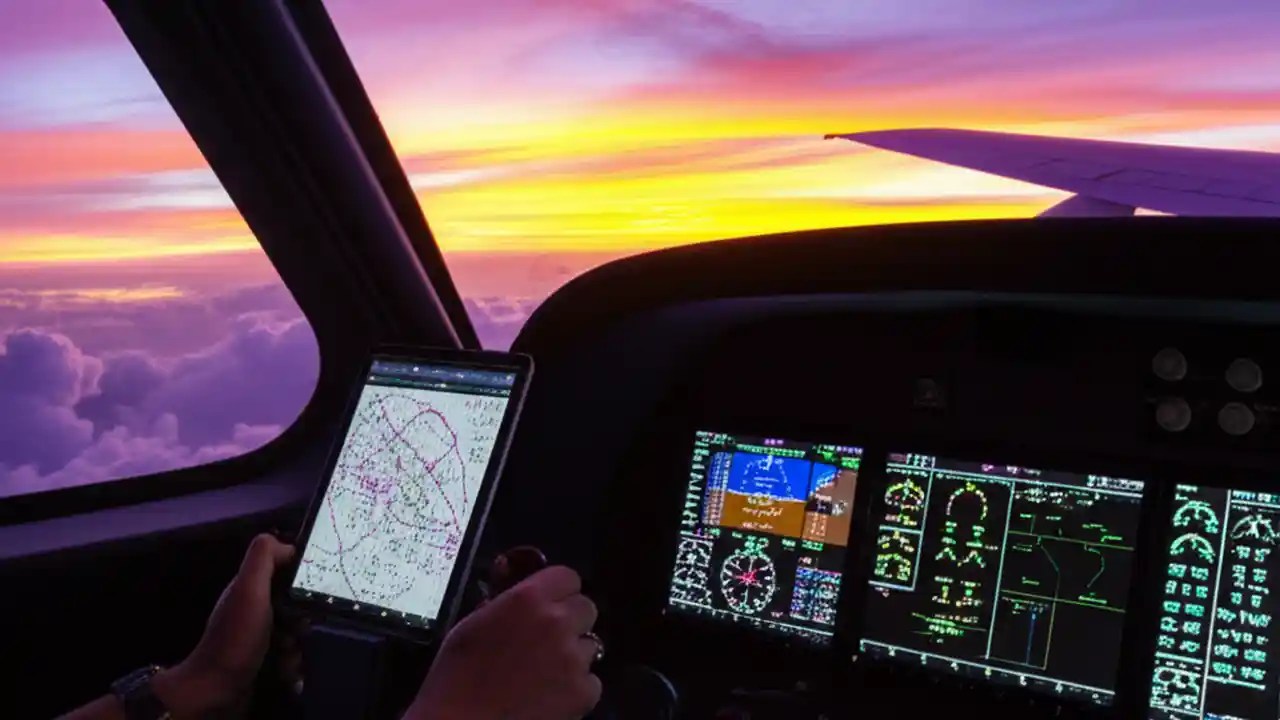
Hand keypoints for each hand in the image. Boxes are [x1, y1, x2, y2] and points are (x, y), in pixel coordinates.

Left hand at [153, 534, 294, 717]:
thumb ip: (263, 558)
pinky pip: (291, 657)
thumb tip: (287, 544)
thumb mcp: (249, 589)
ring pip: (298, 633)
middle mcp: (256, 609)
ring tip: (288, 655)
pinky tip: (285, 671)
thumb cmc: (236, 637)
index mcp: (251, 587)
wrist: (216, 689)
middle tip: (298, 630)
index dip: (304, 578)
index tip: (313, 592)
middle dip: (305, 619)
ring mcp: (259, 637)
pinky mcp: (265, 661)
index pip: (288, 570)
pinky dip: (292, 664)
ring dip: (300, 646)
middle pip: (297, 605)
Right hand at [405, 565, 601, 719]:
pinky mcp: (584, 692)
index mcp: (529, 598)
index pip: (568, 577)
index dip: (559, 591)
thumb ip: (506, 602)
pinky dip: (577, 688)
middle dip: (570, 621)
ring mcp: (574, 658)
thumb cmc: (456, 674)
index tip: (549, 604)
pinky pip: (592, 681)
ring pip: (591, 645)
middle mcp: (558, 621)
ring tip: (546, 672)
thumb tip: (518, 587)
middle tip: (548, 640)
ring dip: (574, 655)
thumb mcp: (474, 623)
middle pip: (586, 608)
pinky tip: (551, 697)